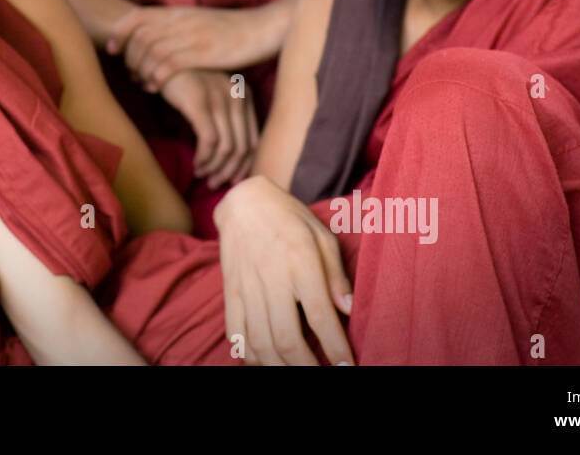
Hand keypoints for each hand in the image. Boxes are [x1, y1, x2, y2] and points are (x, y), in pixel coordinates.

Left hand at [109, 5, 261, 90]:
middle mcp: (182, 20)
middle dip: (128, 56)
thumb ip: (178, 26)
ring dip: (141, 69)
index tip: (112, 49)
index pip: (137, 16)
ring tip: (141, 83)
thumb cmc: (232, 30)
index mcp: (180, 12)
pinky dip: (157, 76)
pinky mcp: (205, 52)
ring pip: (152, 51)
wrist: (263, 29)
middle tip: (129, 74)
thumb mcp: (201, 21)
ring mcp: (193, 35)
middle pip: (140, 36)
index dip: (119, 32)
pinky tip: (156, 87)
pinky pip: (171, 64)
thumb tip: (157, 38)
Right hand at [159, 69, 257, 187]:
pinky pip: (209, 141)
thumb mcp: (210, 95)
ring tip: (203, 176)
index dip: (245, 165)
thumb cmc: (185, 79)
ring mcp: (219, 99)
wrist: (160, 56)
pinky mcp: (200, 103)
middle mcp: (237, 96)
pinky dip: (204, 158)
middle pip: (242, 147)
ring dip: (215, 168)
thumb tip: (228, 153)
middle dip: (230, 172)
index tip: (232, 179)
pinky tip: (196, 165)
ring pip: (227, 148)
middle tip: (215, 184)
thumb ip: (223, 116)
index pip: (253, 139)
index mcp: (244, 94)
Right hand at [215, 175, 354, 364]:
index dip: (335, 346)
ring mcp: (246, 286)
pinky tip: (266, 362)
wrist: (243, 202)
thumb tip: (349, 310)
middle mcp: (271, 276)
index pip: (318, 314)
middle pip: (286, 337)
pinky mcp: (230, 292)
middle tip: (324, 376)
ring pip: (260, 341)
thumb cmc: (290, 218)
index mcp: (298, 260)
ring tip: (298, 372)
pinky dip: (250, 355)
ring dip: (280, 366)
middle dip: (307, 366)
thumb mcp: (322, 236)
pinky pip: (236, 333)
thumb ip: (335, 275)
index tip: (347, 366)